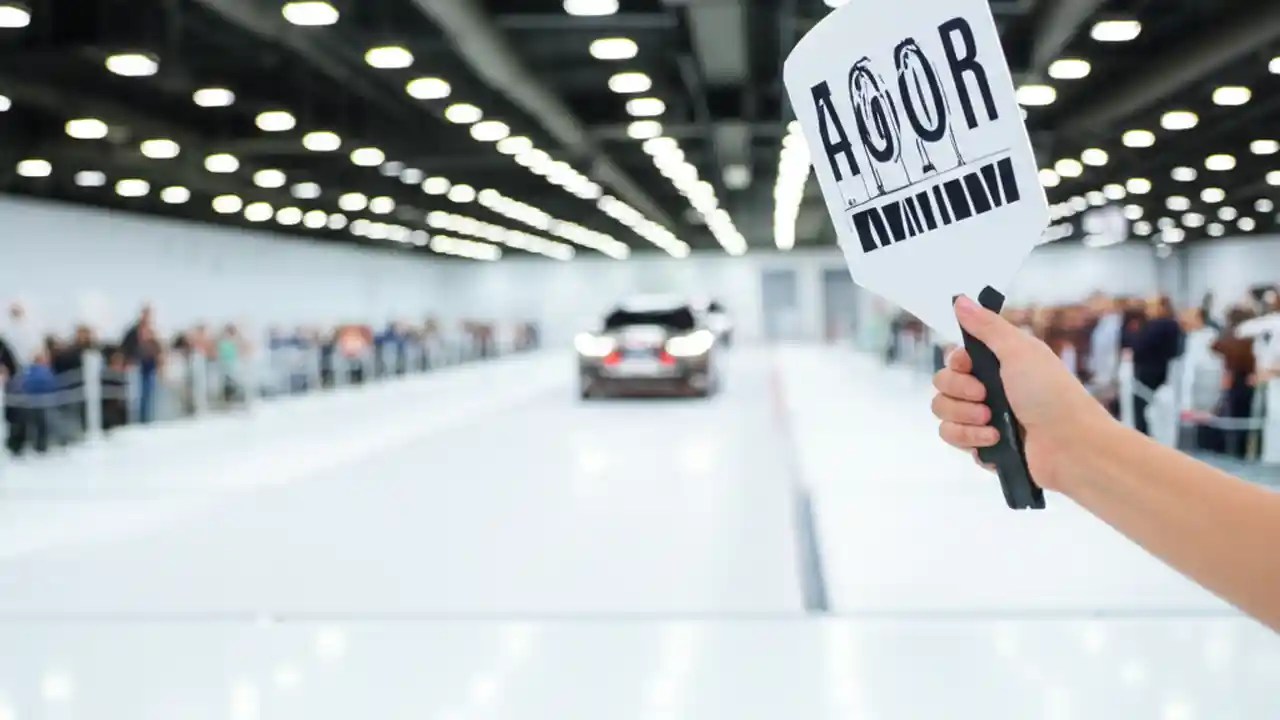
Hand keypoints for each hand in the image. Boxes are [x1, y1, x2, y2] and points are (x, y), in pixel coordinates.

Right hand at [931, 296, 1112, 491]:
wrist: (1070, 445)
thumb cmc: (1052, 395)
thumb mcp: (1020, 351)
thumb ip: (987, 327)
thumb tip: (961, 300)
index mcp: (999, 364)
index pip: (955, 358)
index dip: (956, 363)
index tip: (970, 366)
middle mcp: (988, 389)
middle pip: (942, 384)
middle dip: (960, 391)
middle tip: (985, 395)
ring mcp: (983, 418)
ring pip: (943, 411)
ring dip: (965, 416)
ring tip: (992, 421)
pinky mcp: (981, 444)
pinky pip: (952, 437)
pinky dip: (970, 437)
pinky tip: (994, 438)